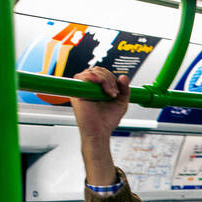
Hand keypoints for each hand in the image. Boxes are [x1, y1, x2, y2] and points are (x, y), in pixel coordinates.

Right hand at [71, 67, 127, 186]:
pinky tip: (102, 89)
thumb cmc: (107, 119)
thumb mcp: (121, 102)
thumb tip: (124, 77)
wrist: (100, 131)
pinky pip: (83, 76)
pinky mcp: (77, 91)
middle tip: (114, 94)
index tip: (118, 92)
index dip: (112, 78)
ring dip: (105, 80)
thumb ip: (125, 90)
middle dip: (110, 79)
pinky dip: (94, 78)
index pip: (103, 72)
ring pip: (92, 72)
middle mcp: (89, 86)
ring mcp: (82, 88)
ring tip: (110, 94)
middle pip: (98, 70)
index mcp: (98, 87)